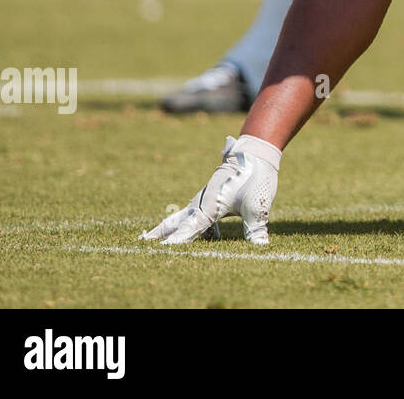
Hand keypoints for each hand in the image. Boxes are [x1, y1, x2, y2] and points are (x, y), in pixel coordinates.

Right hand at [140, 135, 281, 245]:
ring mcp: (206, 196)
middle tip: (143, 242)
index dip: (174, 243)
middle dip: (161, 233)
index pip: (188, 231)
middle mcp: (202, 202)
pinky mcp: (213, 193)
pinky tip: (205, 232)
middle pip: (176, 221)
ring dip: (174, 226)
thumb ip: (255, 230)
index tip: (158, 252)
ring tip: (158, 237)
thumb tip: (261, 248)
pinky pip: (198, 211)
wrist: (255, 150)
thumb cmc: (255, 177)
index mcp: (209, 207)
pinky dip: (193, 221)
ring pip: (185, 215)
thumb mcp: (257, 207)